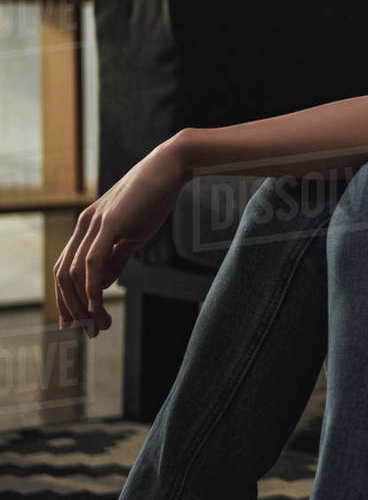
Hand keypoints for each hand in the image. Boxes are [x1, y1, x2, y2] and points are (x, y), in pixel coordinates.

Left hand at [54, 134, 189, 337]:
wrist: (171, 168)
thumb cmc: (155, 197)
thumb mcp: (133, 234)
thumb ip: (116, 258)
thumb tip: (101, 284)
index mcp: (88, 227)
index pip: (66, 269)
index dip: (67, 298)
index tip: (78, 322)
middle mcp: (83, 225)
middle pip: (63, 276)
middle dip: (73, 308)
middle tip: (90, 332)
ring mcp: (93, 224)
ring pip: (74, 273)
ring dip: (83, 304)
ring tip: (98, 325)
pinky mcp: (108, 224)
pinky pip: (91, 262)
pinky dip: (90, 287)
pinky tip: (96, 305)